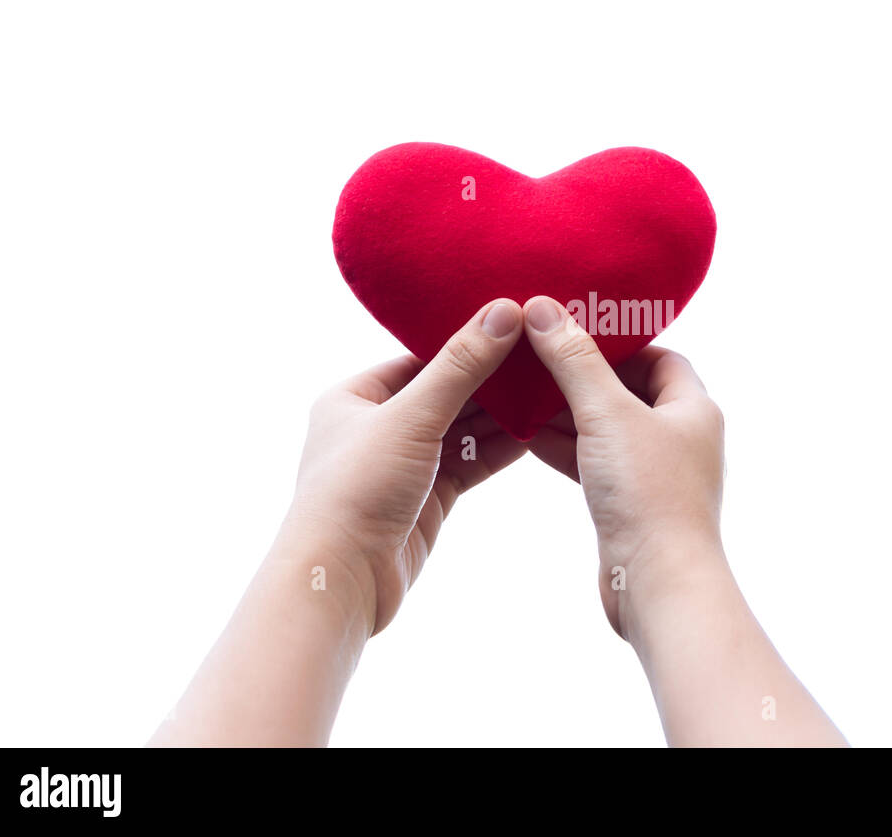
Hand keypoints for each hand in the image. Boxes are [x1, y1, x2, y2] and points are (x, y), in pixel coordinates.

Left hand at [280, 298, 526, 634]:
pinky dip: (499, 449)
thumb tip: (504, 310)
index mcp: (355, 397)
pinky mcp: (427, 498)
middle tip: (543, 354)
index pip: (422, 356)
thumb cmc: (356, 490)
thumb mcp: (411, 417)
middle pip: (447, 391)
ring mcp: (404, 465)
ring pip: (463, 429)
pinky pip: (470, 462)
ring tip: (549, 389)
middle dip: (493, 378)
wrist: (341, 581)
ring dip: (503, 415)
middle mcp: (376, 426)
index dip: (469, 340)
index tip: (517, 321)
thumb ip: (461, 366)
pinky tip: (535, 432)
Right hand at [520, 296, 725, 637]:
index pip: (660, 357)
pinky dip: (566, 449)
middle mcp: (681, 438)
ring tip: (522, 393)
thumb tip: (545, 308)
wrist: (657, 585)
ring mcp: (656, 474)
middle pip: (628, 391)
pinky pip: (595, 464)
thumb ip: (574, 360)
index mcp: (693, 408)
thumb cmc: (648, 496)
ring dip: (568, 413)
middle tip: (538, 358)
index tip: (575, 332)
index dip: (620, 342)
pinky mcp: (631, 506)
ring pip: (606, 430)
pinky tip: (528, 438)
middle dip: (583, 376)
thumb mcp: (606, 414)